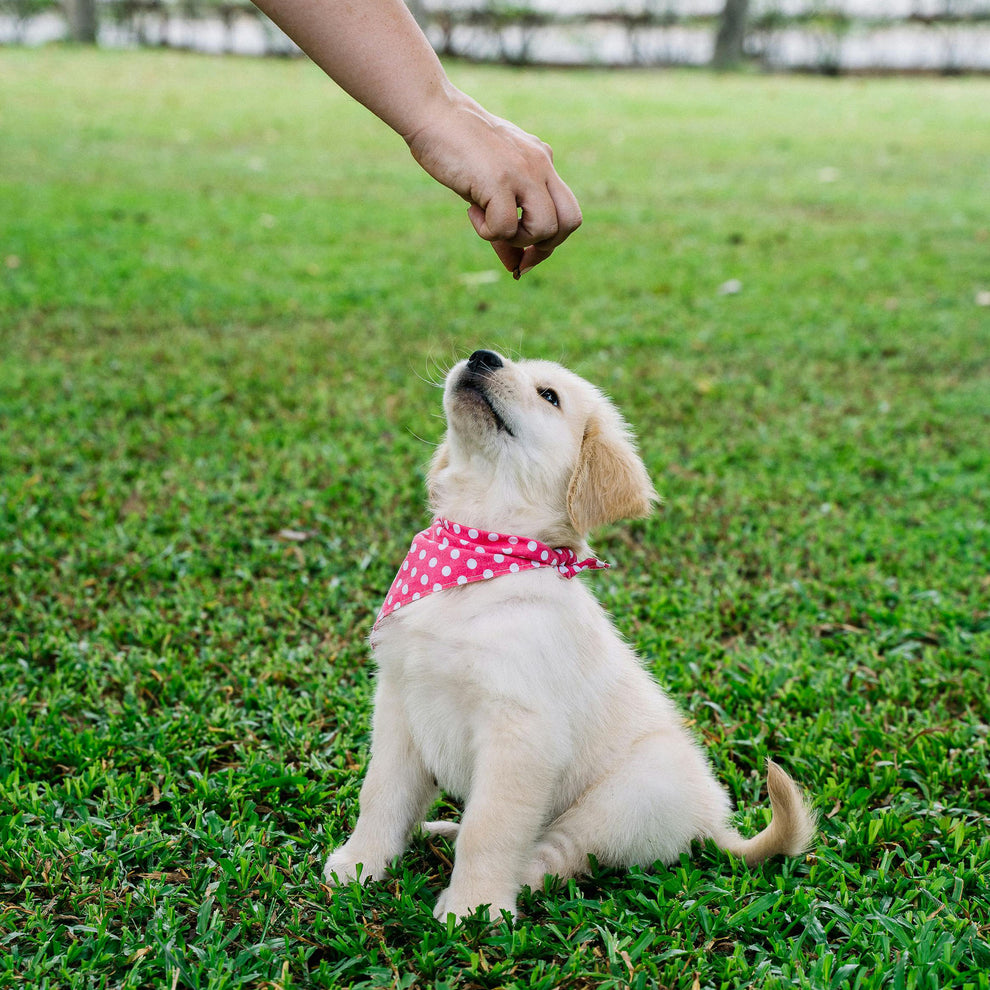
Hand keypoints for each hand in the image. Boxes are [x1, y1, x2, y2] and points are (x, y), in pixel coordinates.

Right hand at [406, 91, 581, 276]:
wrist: (434, 112)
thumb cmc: (456, 149)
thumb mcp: (489, 187)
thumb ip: (507, 222)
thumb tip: (515, 268)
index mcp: (543, 163)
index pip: (568, 212)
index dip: (551, 243)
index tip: (525, 257)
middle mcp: (541, 165)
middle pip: (570, 222)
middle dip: (544, 246)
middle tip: (515, 249)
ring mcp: (523, 172)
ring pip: (544, 228)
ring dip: (515, 239)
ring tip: (488, 221)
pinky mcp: (500, 179)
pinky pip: (507, 227)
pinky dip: (487, 231)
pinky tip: (472, 209)